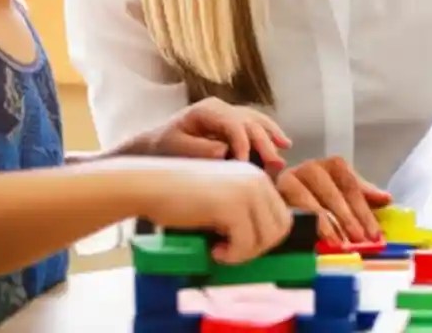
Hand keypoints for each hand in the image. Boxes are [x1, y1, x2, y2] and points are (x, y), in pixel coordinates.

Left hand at [130, 98, 290, 171]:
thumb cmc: (163, 148)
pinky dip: (270, 133)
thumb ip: (199, 149)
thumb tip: (224, 151)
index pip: (234, 125)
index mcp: (207, 110)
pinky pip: (256, 124)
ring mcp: (228, 113)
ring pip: (257, 121)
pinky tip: (283, 143)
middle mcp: (221, 107)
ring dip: (272, 136)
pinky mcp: (232, 122)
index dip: (244, 145)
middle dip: (264, 143)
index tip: (246, 166)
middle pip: (250, 122)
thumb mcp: (176, 148)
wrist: (154, 145)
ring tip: (285, 150)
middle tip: (275, 164)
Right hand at [137, 158, 291, 264]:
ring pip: (267, 237)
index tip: (238, 244)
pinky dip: (232, 255)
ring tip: (221, 251)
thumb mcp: (222, 198)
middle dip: (257, 247)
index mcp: (257, 177)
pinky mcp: (232, 205)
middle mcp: (257, 180)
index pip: (282, 216)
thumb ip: (246, 211)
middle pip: (280, 228)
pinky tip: (214, 251)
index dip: (263, 238)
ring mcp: (247, 191)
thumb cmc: (180, 197)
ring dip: (245, 253)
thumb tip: (266, 242)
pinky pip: (246, 243)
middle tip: (231, 252)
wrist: (150, 185)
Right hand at [274, 157, 391, 242]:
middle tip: (359, 240)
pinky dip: (305, 225)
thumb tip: (386, 198)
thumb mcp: (342, 196)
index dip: (364, 210)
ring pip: (311, 201)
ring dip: (328, 224)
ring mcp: (289, 180)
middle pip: (333, 192)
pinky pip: (291, 210)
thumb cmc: (315, 198)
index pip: (351, 185)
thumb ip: (363, 196)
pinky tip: (314, 238)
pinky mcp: (273, 195)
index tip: (374, 233)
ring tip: (340, 243)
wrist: (272, 201)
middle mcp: (310, 168)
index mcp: (331, 166)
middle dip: (348, 218)